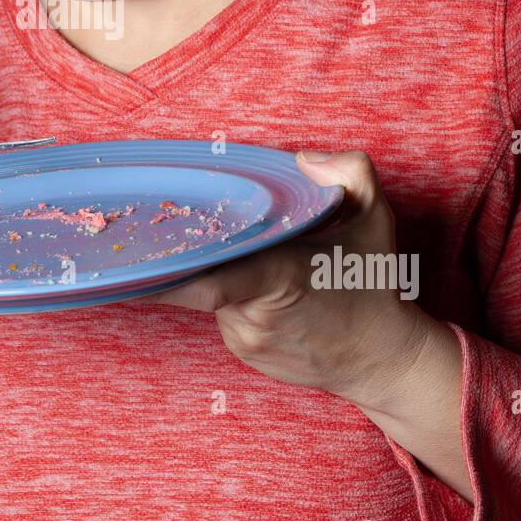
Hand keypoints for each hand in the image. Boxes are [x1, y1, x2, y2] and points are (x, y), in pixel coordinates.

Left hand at [128, 150, 433, 407]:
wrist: (384, 361)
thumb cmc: (375, 286)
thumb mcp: (376, 218)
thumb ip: (350, 171)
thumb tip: (302, 159)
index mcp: (279, 276)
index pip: (210, 280)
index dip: (169, 273)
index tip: (136, 260)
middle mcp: (254, 314)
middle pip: (203, 274)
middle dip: (191, 253)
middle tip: (178, 231)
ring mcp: (245, 338)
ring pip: (211, 290)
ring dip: (223, 270)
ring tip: (264, 263)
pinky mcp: (243, 352)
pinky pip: (223, 311)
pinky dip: (234, 294)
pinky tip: (270, 293)